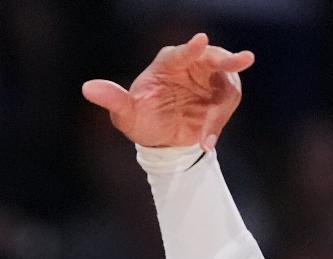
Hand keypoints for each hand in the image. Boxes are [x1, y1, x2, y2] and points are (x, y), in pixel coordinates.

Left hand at [82, 33, 254, 150]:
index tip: (201, 40)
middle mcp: (192, 66)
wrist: (161, 141)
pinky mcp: (221, 97)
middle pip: (214, 58)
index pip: (181, 53)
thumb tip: (87, 88)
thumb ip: (112, 99)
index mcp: (168, 63)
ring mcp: (209, 80)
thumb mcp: (125, 113)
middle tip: (244, 60)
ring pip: (226, 84)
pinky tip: (205, 143)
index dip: (191, 48)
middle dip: (228, 60)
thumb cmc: (140, 119)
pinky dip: (217, 126)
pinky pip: (226, 107)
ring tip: (206, 137)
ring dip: (221, 109)